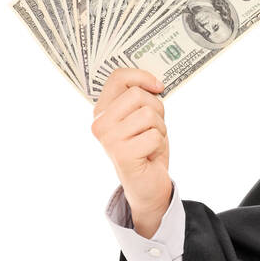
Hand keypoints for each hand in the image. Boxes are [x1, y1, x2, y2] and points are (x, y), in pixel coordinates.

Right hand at [91, 68, 170, 237]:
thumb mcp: (143, 117)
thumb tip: (155, 82)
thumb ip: (141, 98)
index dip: (143, 77)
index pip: (118, 78)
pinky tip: (149, 155)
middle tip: (153, 128)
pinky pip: (154, 136)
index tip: (159, 87)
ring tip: (150, 142)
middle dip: (157, 110)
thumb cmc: (146, 146)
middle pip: (138, 95)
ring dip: (159, 129)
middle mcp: (99, 123)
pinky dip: (159, 145)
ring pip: (149, 114)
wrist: (147, 184)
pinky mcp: (121, 154)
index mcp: (102, 110)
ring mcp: (108, 139)